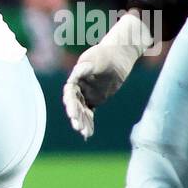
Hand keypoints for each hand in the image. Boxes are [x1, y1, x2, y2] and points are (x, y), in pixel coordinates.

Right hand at [62, 12, 153, 137]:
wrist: (118, 55)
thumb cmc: (105, 54)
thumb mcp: (95, 59)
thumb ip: (84, 68)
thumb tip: (71, 79)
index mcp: (75, 79)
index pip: (70, 94)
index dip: (70, 104)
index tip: (72, 114)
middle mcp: (78, 88)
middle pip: (74, 105)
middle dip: (76, 116)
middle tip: (78, 127)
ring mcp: (85, 95)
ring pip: (81, 111)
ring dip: (82, 122)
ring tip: (84, 133)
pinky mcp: (94, 99)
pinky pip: (89, 113)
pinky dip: (89, 123)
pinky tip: (89, 133)